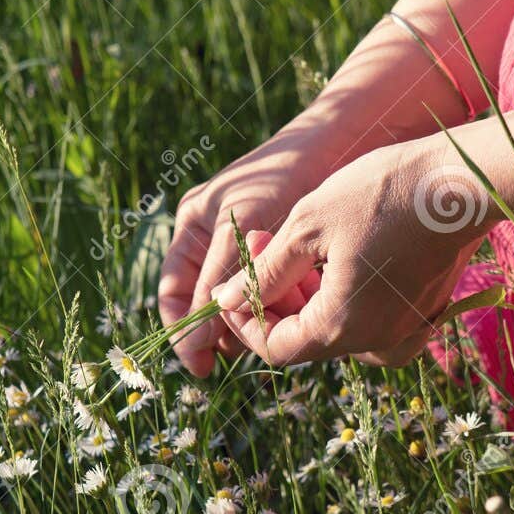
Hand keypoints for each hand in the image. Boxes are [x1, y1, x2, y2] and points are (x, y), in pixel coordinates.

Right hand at [158, 124, 352, 377]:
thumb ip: (218, 278)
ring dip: (255, 321)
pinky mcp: (282, 254)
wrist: (339, 145)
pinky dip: (279, 309)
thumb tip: (194, 339)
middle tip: (249, 351)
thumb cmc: (283, 176)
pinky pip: (271, 294)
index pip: (174, 294)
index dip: (183, 333)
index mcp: (193, 229)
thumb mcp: (241, 228)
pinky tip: (298, 317)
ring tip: (275, 331)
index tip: (202, 368)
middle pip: (208, 304)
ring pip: (242, 303)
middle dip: (225, 330)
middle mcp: (216, 240)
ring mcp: (248, 249)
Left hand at [212, 140, 491, 366]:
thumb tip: (225, 302)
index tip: (232, 281)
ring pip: (332, 325)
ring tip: (291, 239)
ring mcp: (401, 329)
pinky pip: (365, 316)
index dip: (245, 319)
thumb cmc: (382, 194)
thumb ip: (264, 272)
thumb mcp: (307, 226)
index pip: (274, 347)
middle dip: (272, 294)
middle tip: (261, 241)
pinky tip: (332, 251)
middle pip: (303, 337)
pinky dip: (338, 293)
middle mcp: (374, 341)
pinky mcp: (418, 311)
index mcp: (342, 327)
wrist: (463, 181)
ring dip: (303, 291)